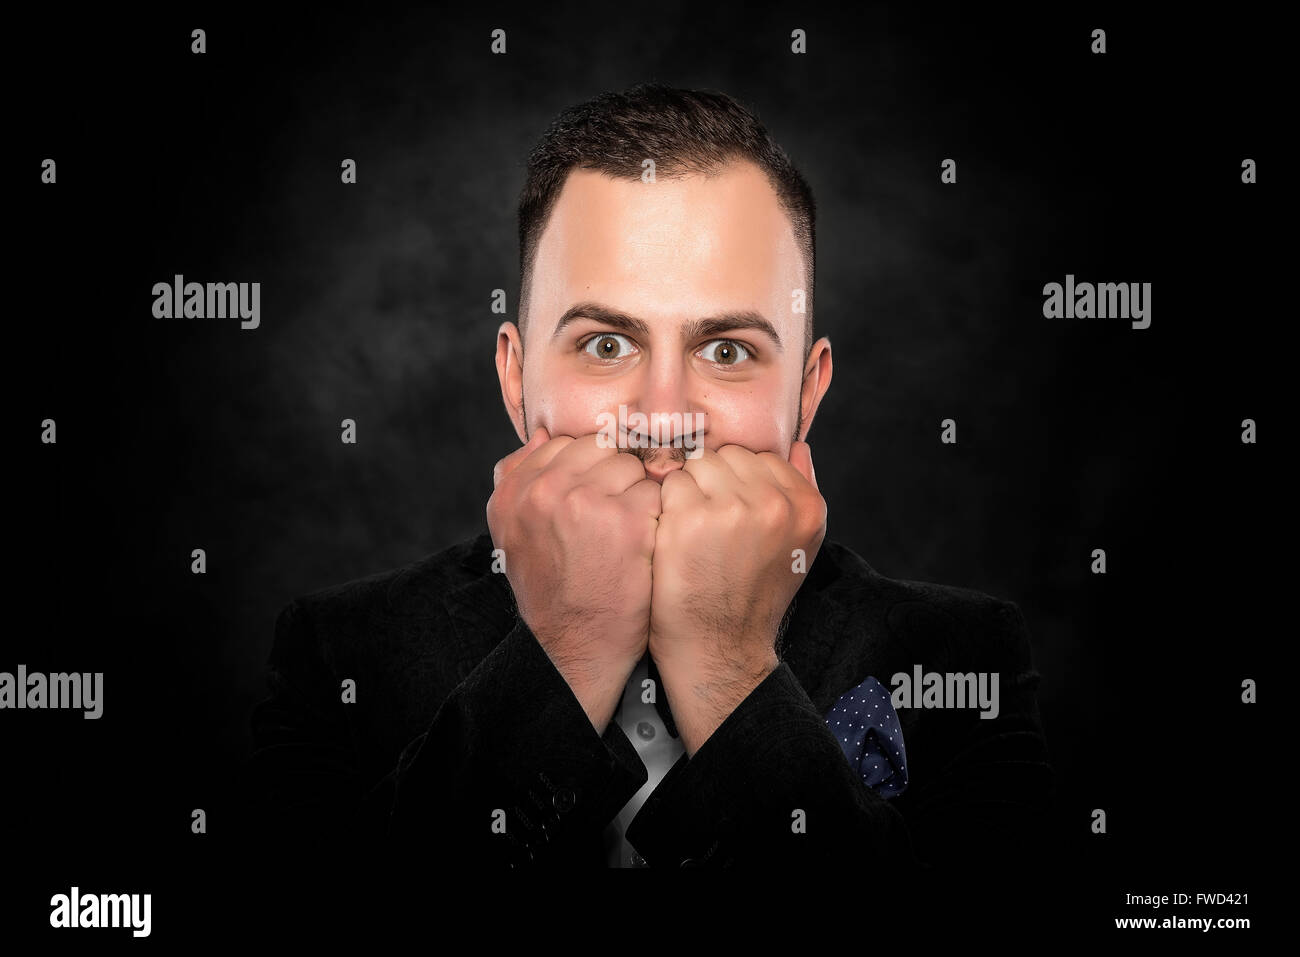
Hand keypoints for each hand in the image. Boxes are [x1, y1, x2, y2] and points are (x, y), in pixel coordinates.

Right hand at [487, 429, 661, 734]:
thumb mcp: (514, 533)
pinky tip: (645, 545)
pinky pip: (657, 492)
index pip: (566, 443)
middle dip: (617, 476)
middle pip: (603, 448)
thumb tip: (544, 435)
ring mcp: (585, 501)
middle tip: (618, 516)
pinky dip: (658, 516)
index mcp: (514, 491)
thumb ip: (520, 479)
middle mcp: (544, 490)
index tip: (596, 498)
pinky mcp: (626, 520)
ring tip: (630, 534)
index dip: (590, 469)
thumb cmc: (554, 590)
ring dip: (640, 495)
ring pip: (633, 467)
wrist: (575, 647)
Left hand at [648, 441, 826, 753]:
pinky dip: (664, 509)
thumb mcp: (797, 545)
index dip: (736, 483)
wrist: (719, 649)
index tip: (730, 515)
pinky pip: (669, 485)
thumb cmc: (751, 596)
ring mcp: (732, 509)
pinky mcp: (689, 519)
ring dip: (686, 493)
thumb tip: (798, 444)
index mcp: (805, 506)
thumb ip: (801, 489)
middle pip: (726, 456)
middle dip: (711, 484)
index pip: (759, 457)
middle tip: (708, 526)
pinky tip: (672, 540)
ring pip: (695, 466)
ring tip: (691, 533)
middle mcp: (774, 503)